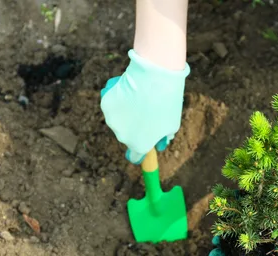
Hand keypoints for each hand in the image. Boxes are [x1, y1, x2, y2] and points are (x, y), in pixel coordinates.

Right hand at [100, 49, 189, 163]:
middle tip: (147, 112)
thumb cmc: (167, 102)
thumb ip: (163, 137)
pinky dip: (119, 99)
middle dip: (135, 128)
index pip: (135, 157)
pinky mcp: (106, 104)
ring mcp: (112, 121)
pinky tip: (130, 90)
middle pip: (127, 136)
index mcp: (139, 146)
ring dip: (127, 112)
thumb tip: (159, 143)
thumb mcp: (172, 124)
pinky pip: (113, 104)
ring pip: (119, 119)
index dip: (140, 152)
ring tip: (139, 98)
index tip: (144, 142)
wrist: (155, 76)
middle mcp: (122, 137)